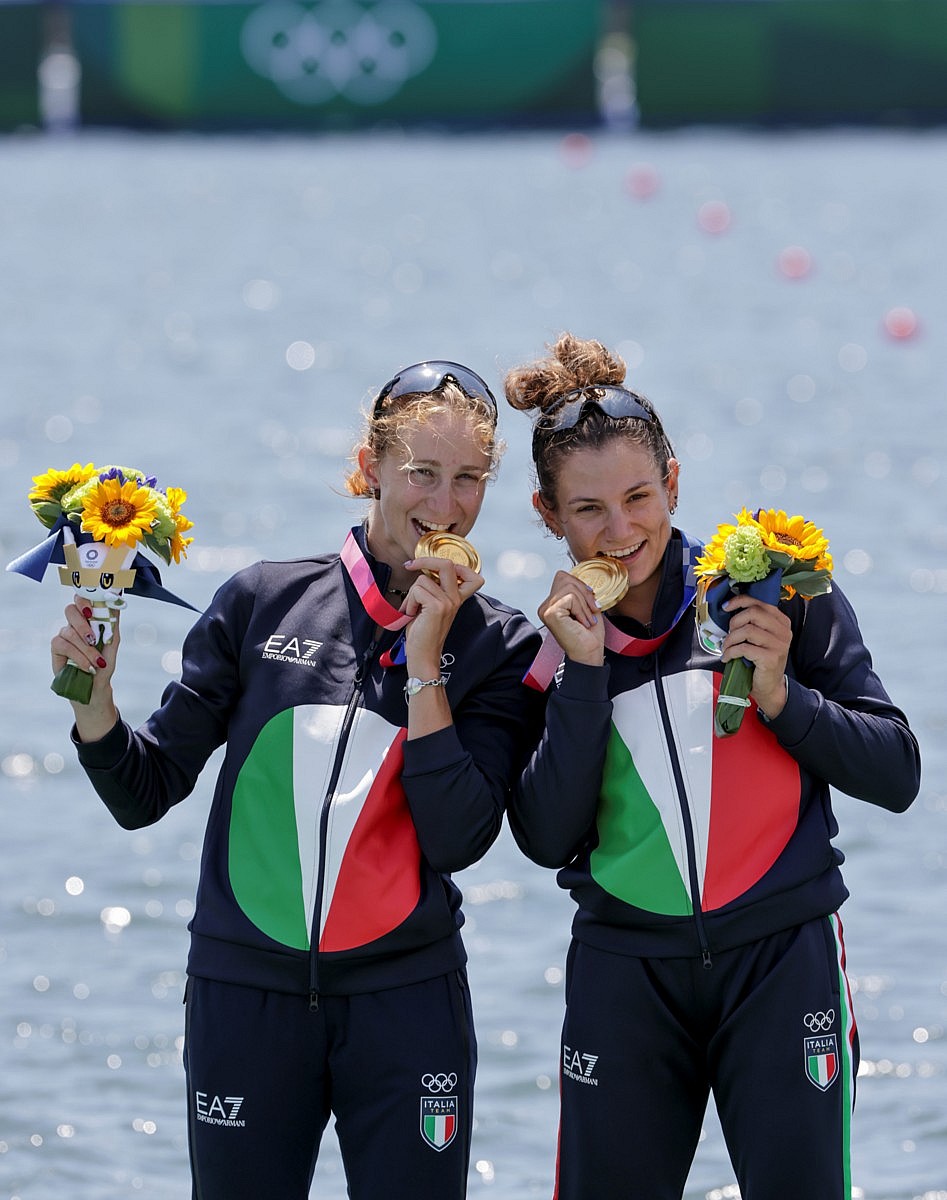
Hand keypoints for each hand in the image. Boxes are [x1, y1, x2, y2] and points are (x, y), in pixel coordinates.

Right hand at [51, 595, 120, 737]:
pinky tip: (87, 666)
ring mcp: (64, 636)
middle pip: (70, 609)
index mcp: (88, 620)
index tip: (93, 605)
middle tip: (93, 637)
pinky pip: (63, 645)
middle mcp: (74, 625)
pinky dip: (78, 656)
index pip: (82, 601)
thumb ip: (112, 625)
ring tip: (97, 662)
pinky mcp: (56, 650)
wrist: (95, 689)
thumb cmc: (103, 665)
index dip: (84, 598)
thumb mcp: (112, 645)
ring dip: (85, 648)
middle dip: (82, 622)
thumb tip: (116, 606)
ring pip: (69, 631)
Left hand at [401, 556, 483, 677]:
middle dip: (425, 561)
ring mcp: (448, 602)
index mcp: (458, 598)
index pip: (472, 575)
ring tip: (413, 609)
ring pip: (423, 580)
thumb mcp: (432, 607)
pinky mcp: (437, 607)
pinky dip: (409, 601)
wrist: (423, 656)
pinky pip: (417, 590)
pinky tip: (411, 613)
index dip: (456, 564)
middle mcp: (456, 598)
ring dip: (411, 594)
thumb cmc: (423, 633)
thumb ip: (433, 589)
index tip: (434, 567)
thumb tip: (421, 572)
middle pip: (447, 564)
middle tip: (411, 565)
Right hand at [538, 570, 604, 666]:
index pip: (563, 577)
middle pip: (564, 578)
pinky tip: (581, 623)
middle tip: (590, 612)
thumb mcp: (587, 606)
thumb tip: (581, 578)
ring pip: (569, 587)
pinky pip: (571, 597)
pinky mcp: (550, 613)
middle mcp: (545, 606)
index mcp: (553, 603)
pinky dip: (581, 609)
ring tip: (585, 620)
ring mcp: (546, 609)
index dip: (580, 586)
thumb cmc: (589, 635)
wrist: (589, 653)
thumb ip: (580, 591)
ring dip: (584, 604)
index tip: (589, 604)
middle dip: (584, 593)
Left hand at [720, 594, 790, 717]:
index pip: (760, 603)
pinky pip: (744, 648)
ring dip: (730, 639)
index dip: (740, 601)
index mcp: (781, 622)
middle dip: (735, 622)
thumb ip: (753, 622)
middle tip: (728, 634)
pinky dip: (731, 652)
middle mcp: (783, 631)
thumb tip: (729, 608)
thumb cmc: (761, 660)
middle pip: (753, 613)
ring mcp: (779, 645)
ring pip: (747, 630)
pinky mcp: (771, 658)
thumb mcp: (760, 637)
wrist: (769, 686)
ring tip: (726, 648)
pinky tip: (727, 657)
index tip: (726, 607)